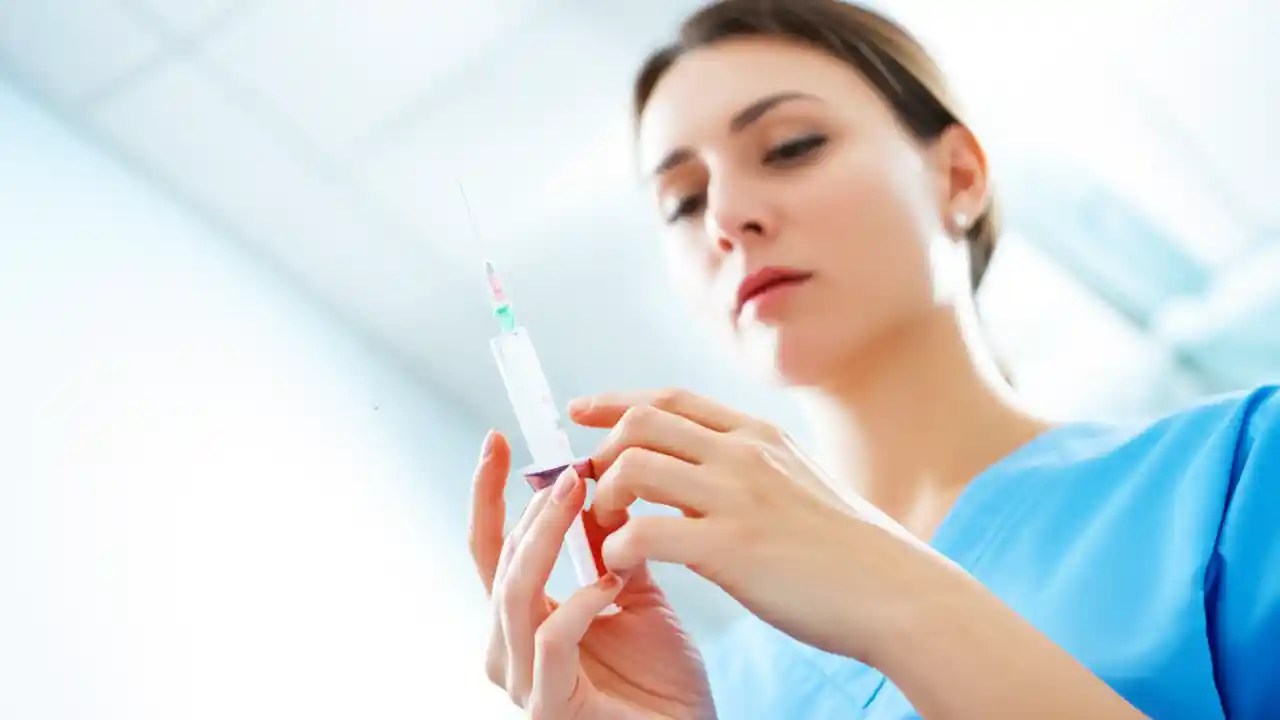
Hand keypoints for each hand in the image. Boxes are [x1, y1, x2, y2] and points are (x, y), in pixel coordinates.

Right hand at [469, 430, 714, 718]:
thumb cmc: (661, 681)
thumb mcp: (633, 595)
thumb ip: (607, 548)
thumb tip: (597, 482)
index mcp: (523, 619)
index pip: (490, 546)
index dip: (488, 492)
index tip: (499, 439)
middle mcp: (509, 648)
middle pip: (500, 562)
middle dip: (535, 509)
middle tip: (570, 468)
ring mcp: (524, 680)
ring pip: (514, 594)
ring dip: (546, 539)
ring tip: (582, 499)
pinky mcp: (550, 705)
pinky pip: (550, 641)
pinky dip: (579, 603)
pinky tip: (611, 581)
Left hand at [570, 388, 943, 665]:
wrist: (899, 592)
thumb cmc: (853, 552)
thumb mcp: (803, 482)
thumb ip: (756, 471)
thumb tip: (713, 476)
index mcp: (759, 437)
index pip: (671, 400)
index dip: (618, 402)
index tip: (583, 410)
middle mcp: (743, 455)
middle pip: (641, 423)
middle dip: (601, 451)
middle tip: (590, 487)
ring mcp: (736, 497)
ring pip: (632, 468)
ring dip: (603, 498)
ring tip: (607, 528)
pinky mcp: (730, 548)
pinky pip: (643, 534)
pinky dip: (617, 549)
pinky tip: (622, 568)